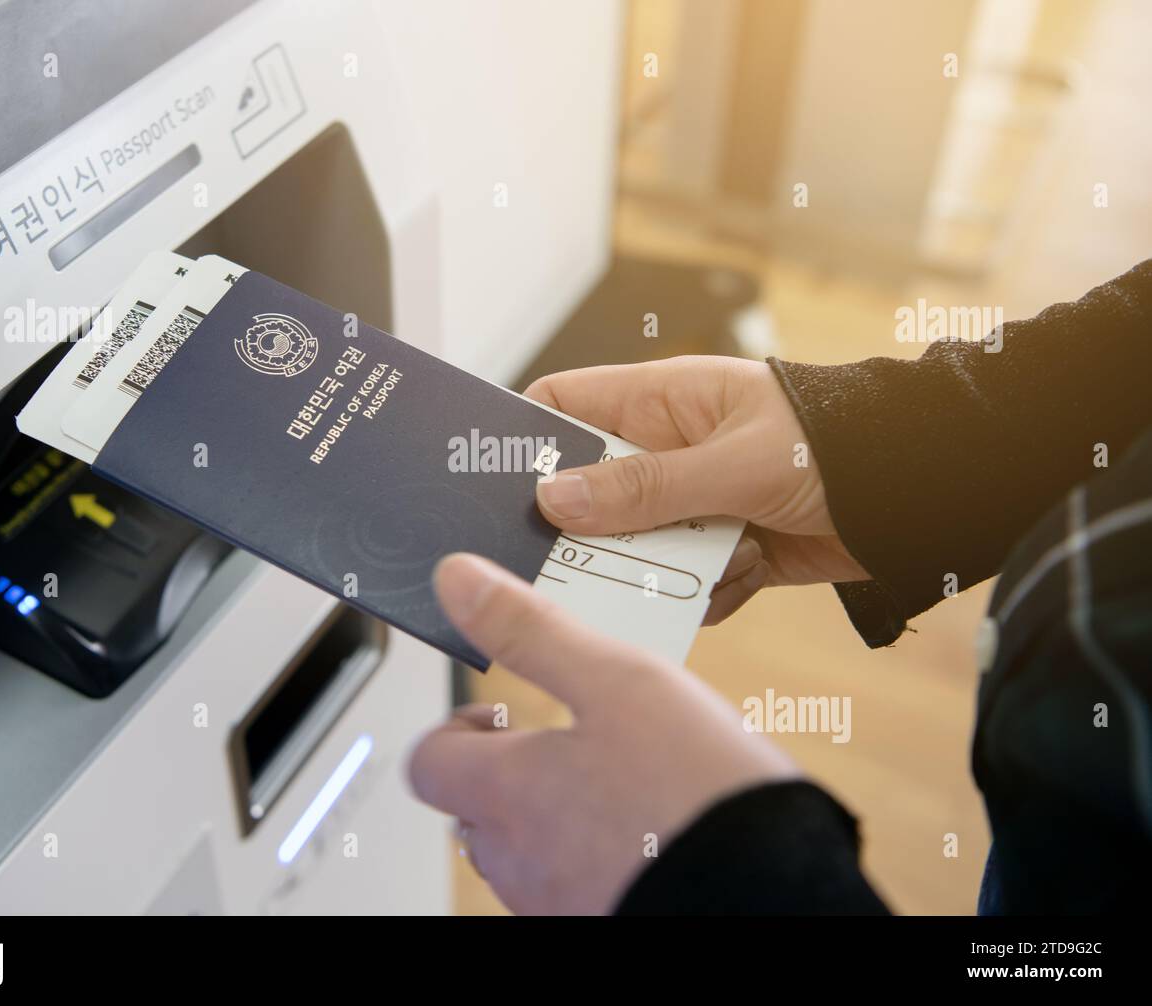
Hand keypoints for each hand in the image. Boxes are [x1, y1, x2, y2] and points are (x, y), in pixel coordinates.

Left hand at [408, 552, 797, 914]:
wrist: (770, 893)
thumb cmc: (696, 793)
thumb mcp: (616, 679)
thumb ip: (530, 630)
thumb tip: (456, 580)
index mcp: (506, 792)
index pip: (426, 763)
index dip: (454, 730)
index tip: (500, 713)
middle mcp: (518, 861)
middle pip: (472, 812)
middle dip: (505, 774)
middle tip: (566, 745)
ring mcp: (556, 905)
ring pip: (522, 856)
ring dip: (548, 817)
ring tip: (617, 783)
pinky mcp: (602, 920)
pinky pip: (572, 887)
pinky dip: (591, 855)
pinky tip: (647, 829)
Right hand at [526, 356, 868, 622]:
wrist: (923, 493)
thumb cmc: (836, 446)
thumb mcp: (733, 462)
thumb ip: (644, 485)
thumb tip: (553, 500)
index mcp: (661, 403)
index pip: (565, 407)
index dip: (526, 440)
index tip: (496, 488)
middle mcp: (668, 452)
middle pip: (589, 494)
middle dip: (592, 532)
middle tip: (584, 564)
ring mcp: (695, 503)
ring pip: (636, 548)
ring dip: (663, 569)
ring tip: (709, 563)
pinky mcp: (726, 550)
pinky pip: (686, 583)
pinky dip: (710, 592)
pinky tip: (752, 571)